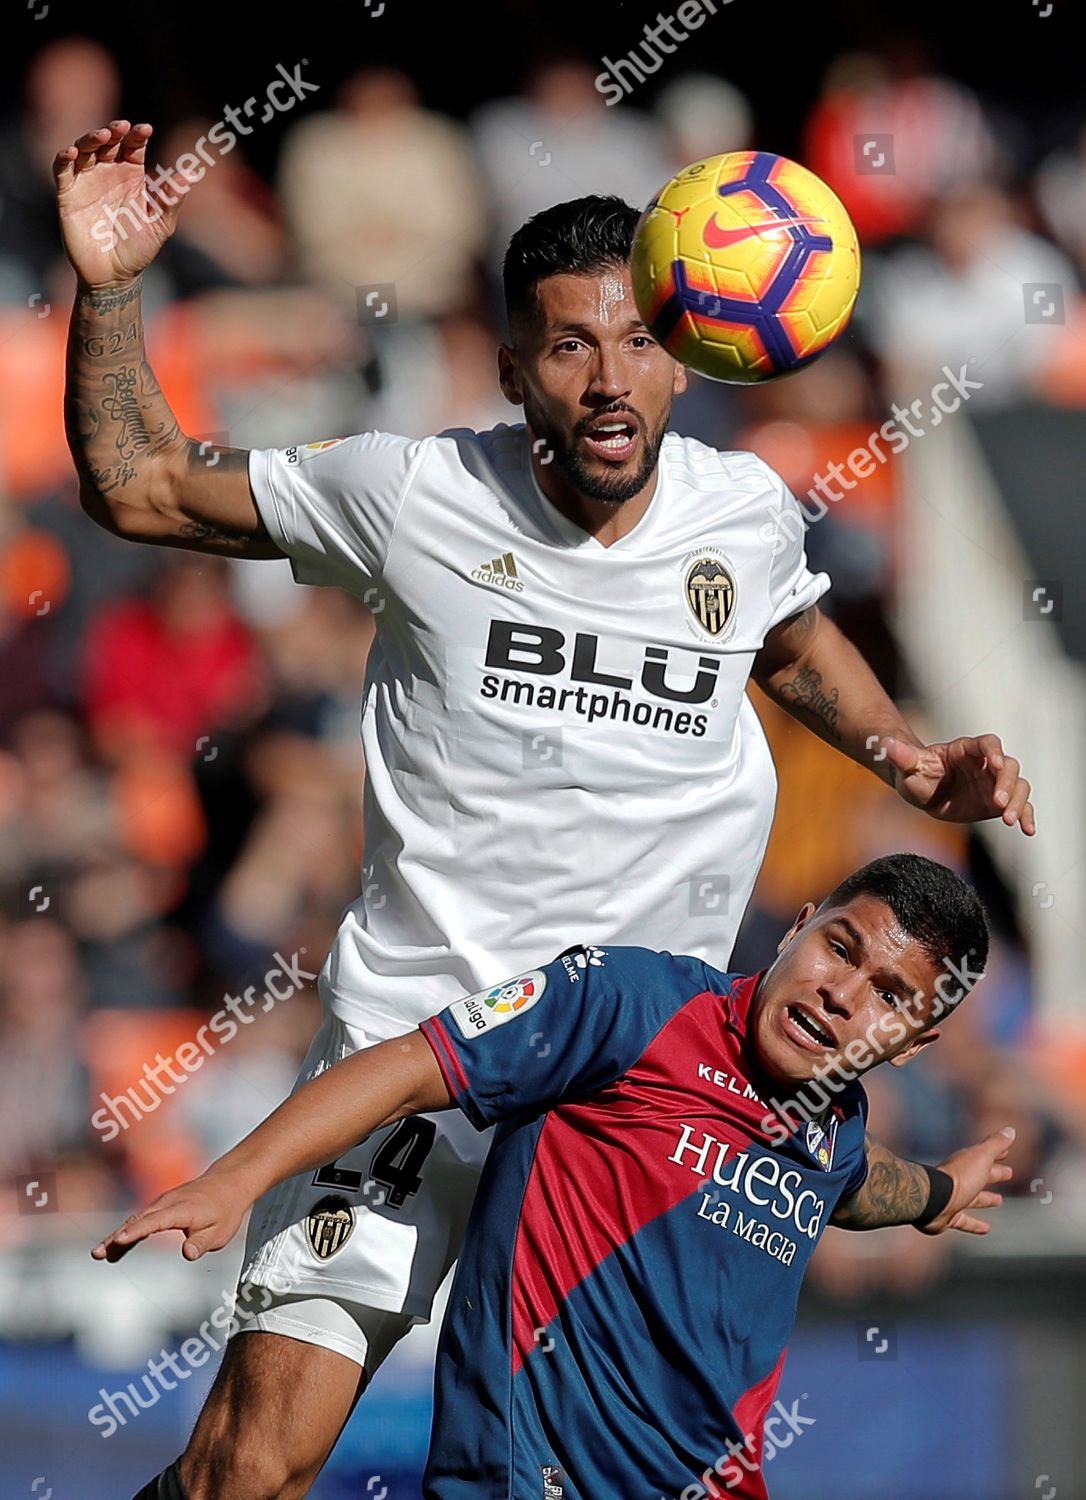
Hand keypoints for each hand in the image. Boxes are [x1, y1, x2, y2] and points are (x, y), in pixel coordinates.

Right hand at [54, 120, 183, 287]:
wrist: (115, 275)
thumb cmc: (139, 248)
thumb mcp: (160, 224)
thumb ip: (172, 197)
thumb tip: (192, 171)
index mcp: (131, 175)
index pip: (133, 146)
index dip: (137, 134)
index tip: (145, 128)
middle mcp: (108, 173)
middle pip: (108, 141)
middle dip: (113, 131)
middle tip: (120, 127)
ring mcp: (87, 181)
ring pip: (85, 149)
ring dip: (91, 139)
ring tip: (102, 135)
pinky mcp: (68, 194)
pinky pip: (62, 170)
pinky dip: (64, 158)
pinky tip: (72, 152)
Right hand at [90, 1167, 248, 1262]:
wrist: (229, 1183)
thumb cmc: (225, 1209)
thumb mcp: (220, 1232)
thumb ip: (201, 1243)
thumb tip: (187, 1253)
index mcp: (182, 1209)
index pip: (155, 1222)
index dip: (136, 1232)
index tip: (118, 1240)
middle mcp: (168, 1203)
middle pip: (138, 1221)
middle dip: (117, 1237)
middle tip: (98, 1253)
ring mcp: (163, 1203)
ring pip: (136, 1220)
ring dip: (117, 1236)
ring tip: (100, 1253)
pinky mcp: (161, 1207)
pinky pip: (141, 1219)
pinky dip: (127, 1232)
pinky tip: (115, 1246)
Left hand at [876, 734, 1034, 834]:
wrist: (923, 793)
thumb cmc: (915, 775)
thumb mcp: (907, 767)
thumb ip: (901, 756)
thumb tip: (884, 745)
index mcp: (966, 750)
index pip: (987, 744)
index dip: (994, 751)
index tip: (997, 764)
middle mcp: (986, 764)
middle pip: (1009, 766)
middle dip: (1006, 783)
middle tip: (998, 803)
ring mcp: (994, 783)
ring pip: (1018, 786)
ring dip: (1018, 802)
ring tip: (1008, 821)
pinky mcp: (998, 802)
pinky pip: (1020, 806)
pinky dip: (1027, 816)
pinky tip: (1028, 830)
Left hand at [917, 1125, 1015, 1235]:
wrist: (933, 1201)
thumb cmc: (958, 1178)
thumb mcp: (982, 1157)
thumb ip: (996, 1144)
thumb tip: (1010, 1130)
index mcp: (967, 1163)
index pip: (985, 1155)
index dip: (997, 1152)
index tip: (1007, 1151)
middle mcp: (959, 1179)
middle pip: (979, 1175)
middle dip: (994, 1173)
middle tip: (1008, 1173)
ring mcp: (953, 1198)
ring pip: (972, 1198)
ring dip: (985, 1198)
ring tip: (999, 1200)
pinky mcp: (949, 1217)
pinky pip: (964, 1221)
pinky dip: (975, 1224)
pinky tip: (986, 1229)